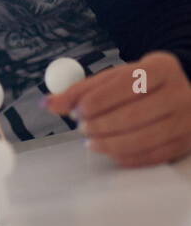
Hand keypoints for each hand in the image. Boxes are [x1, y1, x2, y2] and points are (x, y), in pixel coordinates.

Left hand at [45, 51, 190, 166]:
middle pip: (135, 115)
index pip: (125, 85)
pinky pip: (154, 155)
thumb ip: (80, 90)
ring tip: (91, 141)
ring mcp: (187, 120)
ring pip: (145, 138)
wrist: (177, 92)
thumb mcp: (112, 79)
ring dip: (110, 143)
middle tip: (81, 128)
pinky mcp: (186, 143)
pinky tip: (111, 152)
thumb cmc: (139, 85)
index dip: (96, 101)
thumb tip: (48, 103)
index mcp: (161, 68)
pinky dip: (128, 157)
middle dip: (100, 125)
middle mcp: (180, 93)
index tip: (76, 111)